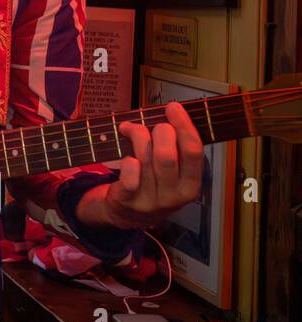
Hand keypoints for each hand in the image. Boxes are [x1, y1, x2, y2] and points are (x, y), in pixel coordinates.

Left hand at [80, 101, 203, 228]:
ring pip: (146, 159)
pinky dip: (128, 161)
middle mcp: (174, 196)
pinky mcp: (128, 201)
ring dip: (137, 137)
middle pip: (168, 155)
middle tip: (151, 126)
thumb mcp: (172, 171)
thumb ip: (175, 147)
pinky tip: (127, 155)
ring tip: (129, 128)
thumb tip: (172, 112)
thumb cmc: (151, 182)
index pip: (194, 152)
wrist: (128, 214)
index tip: (174, 107)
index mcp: (191, 185)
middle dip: (159, 132)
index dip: (184, 126)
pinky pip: (130, 177)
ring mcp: (151, 200)